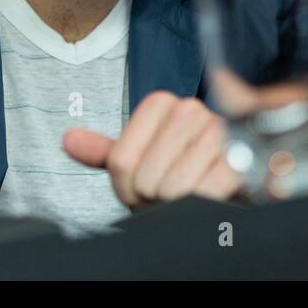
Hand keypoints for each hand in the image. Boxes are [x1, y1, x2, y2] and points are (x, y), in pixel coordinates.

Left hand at [63, 91, 243, 209]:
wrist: (230, 178)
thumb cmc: (181, 167)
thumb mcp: (141, 157)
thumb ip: (106, 151)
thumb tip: (68, 140)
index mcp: (161, 103)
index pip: (120, 160)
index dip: (126, 185)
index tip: (142, 184)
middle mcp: (190, 110)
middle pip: (143, 175)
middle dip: (151, 197)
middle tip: (166, 192)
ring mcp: (218, 132)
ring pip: (171, 187)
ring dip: (175, 204)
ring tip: (186, 193)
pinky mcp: (239, 159)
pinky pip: (202, 193)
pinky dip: (200, 204)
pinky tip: (207, 195)